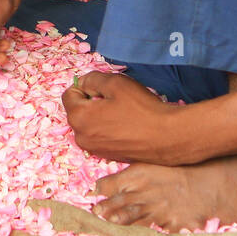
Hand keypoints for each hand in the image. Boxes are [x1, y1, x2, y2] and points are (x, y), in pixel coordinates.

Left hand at [62, 72, 188, 164]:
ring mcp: (93, 149)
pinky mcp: (107, 156)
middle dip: (92, 101)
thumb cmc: (140, 108)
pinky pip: (100, 135)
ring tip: (123, 113)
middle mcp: (80, 137)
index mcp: (78, 117)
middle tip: (116, 99)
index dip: (86, 86)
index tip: (105, 88)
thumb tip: (83, 83)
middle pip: (78, 110)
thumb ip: (93, 79)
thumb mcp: (115, 83)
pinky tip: (126, 126)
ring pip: (90, 123)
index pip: (69, 94)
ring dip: (100, 115)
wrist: (166, 137)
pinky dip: (108, 128)